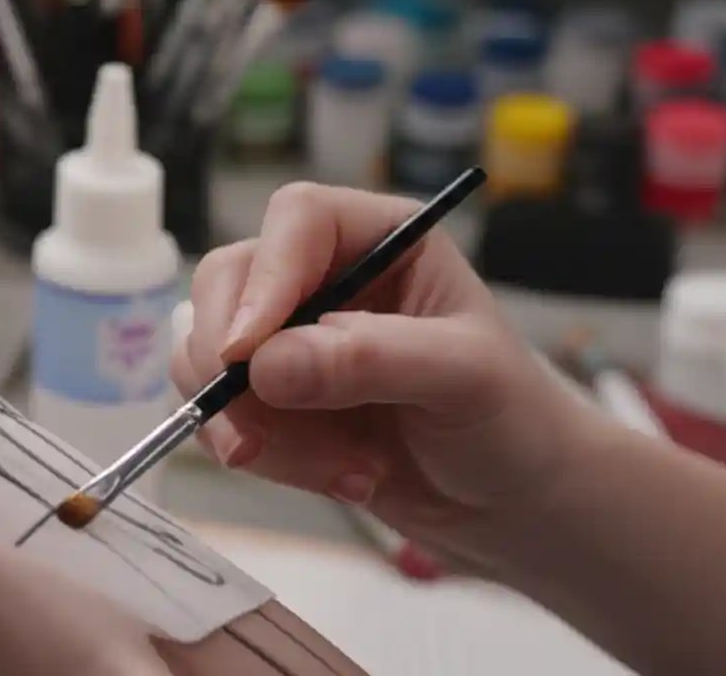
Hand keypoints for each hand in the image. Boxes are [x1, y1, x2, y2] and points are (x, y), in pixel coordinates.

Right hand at [172, 183, 610, 573]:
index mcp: (381, 239)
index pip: (298, 220)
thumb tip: (263, 365)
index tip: (245, 356)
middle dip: (230, 366)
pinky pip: (223, 416)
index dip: (264, 279)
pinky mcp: (273, 402)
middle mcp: (324, 279)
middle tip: (254, 435)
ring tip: (349, 471)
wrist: (516, 504)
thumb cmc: (513, 421)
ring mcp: (290, 342)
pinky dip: (269, 458)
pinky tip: (345, 481)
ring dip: (261, 428)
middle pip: (226, 282)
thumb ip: (368, 359)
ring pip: (209, 357)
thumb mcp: (463, 378)